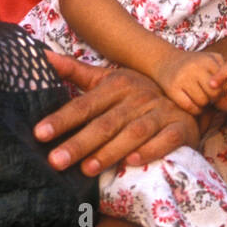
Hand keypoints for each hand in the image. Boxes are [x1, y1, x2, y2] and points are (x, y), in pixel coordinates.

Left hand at [35, 52, 199, 174]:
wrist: (187, 96)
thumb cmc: (137, 93)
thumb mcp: (107, 79)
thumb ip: (74, 70)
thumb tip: (42, 56)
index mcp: (118, 85)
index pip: (84, 104)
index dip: (62, 119)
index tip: (39, 134)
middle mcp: (139, 97)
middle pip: (105, 123)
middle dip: (79, 143)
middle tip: (55, 161)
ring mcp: (161, 112)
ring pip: (133, 133)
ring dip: (110, 152)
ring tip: (86, 169)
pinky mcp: (181, 128)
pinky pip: (166, 140)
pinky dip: (149, 151)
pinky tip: (131, 162)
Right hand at [154, 49, 226, 115]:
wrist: (164, 60)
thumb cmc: (194, 64)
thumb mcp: (210, 60)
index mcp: (207, 60)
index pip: (225, 84)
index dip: (224, 92)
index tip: (218, 91)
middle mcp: (195, 68)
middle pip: (214, 94)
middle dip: (214, 99)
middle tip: (209, 97)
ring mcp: (182, 78)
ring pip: (203, 102)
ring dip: (204, 105)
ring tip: (200, 98)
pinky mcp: (172, 89)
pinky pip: (190, 107)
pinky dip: (194, 109)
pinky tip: (192, 103)